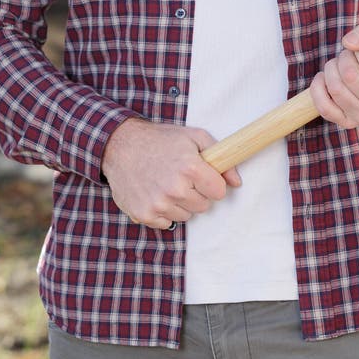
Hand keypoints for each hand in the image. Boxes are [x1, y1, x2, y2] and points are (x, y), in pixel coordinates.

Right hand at [101, 118, 241, 229]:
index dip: (213, 183)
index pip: (219, 192)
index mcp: (191, 168)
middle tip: (182, 177)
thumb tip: (237, 182)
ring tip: (167, 182)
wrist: (121, 146)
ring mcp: (159, 204)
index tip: (203, 176)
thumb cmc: (160, 140)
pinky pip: (167, 222)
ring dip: (181, 203)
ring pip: (186, 215)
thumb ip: (221, 157)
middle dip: (197, 193)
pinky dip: (164, 211)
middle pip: (204, 206)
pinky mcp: (144, 215)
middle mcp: (176, 189)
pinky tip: (155, 192)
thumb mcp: (194, 137)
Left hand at [309, 20, 358, 128]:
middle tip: (351, 55)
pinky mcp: (348, 122)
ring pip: (335, 88)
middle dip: (344, 57)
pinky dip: (318, 88)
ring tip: (341, 65)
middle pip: (349, 75)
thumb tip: (349, 43)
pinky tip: (325, 78)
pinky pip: (324, 107)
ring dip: (332, 69)